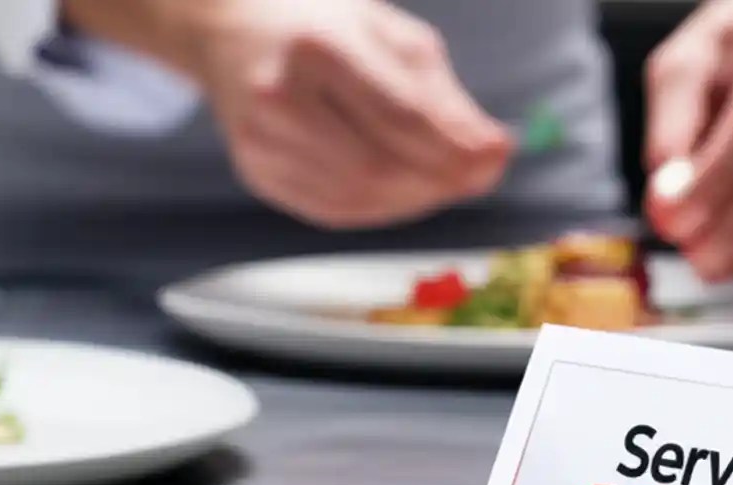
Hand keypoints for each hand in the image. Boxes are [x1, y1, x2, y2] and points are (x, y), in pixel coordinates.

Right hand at [178, 0, 512, 228]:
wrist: (237, 29)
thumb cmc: (326, 27)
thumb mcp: (395, 39)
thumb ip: (445, 100)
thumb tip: (494, 156)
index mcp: (318, 48)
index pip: (400, 118)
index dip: (453, 151)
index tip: (495, 161)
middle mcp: (279, 98)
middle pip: (376, 169)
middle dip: (438, 183)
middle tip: (475, 177)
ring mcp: (261, 143)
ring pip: (357, 200)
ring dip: (414, 200)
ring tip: (442, 181)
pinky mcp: (258, 174)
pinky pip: (334, 211)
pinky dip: (381, 208)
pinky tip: (402, 190)